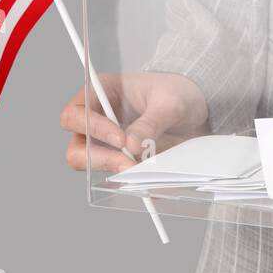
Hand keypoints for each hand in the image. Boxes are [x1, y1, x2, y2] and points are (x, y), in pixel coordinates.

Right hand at [60, 72, 208, 172]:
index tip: (120, 139)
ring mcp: (106, 141)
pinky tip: (147, 179)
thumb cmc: (177, 93)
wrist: (195, 111)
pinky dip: (127, 180)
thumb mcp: (170, 103)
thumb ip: (151, 122)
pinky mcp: (119, 159)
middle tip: (127, 163)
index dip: (91, 127)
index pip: (76, 112)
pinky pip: (113, 175)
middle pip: (76, 145)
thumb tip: (131, 146)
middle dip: (98, 157)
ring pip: (89, 164)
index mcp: (101, 92)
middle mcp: (97, 118)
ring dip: (111, 169)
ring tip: (139, 169)